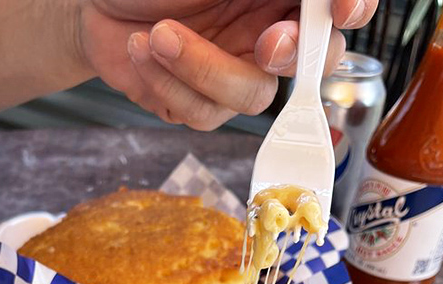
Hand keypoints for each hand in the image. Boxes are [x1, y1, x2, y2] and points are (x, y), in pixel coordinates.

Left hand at [79, 0, 376, 130]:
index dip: (350, 8)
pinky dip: (167, 82)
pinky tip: (140, 50)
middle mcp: (268, 28)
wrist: (92, 4)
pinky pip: (203, 114)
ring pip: (253, 95)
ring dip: (202, 68)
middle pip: (315, 61)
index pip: (336, 7)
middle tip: (268, 41)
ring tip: (158, 34)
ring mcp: (236, 68)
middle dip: (292, 55)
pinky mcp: (201, 102)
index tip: (341, 8)